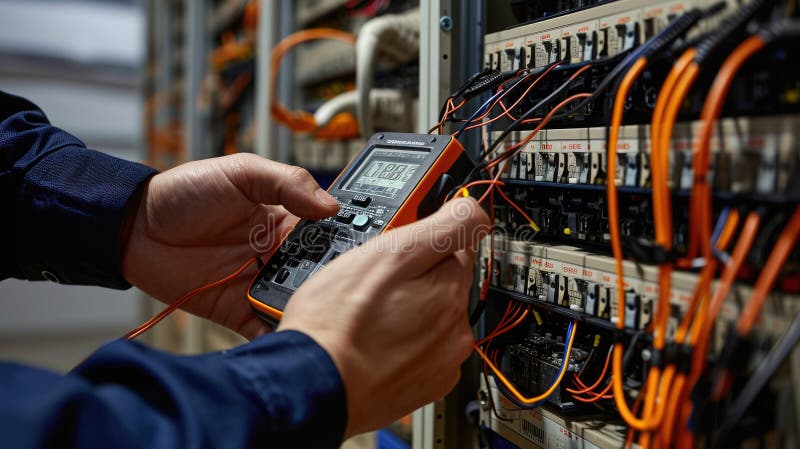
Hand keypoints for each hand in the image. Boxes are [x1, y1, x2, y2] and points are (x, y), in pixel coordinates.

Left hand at [122, 153, 338, 338]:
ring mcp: (261, 284)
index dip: (351, 236)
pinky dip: (280, 335)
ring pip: (299, 301)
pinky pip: (267, 328)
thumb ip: (287, 183)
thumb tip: (331, 205)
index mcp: (286, 218)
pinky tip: (296, 338)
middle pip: (321, 271)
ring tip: (327, 312)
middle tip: (348, 284)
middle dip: (334, 278)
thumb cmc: (185, 192)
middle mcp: (280, 253)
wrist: (134, 229)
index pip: (330, 230)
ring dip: (312, 306)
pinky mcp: (240, 311)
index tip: (371, 244)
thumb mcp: (241, 172)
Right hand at [278, 197, 489, 436]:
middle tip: (372, 283)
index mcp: (451, 291)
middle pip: (441, 281)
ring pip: (428, 315)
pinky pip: (418, 349)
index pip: (456, 243)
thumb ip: (444, 228)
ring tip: (368, 314)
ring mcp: (440, 361)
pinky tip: (373, 340)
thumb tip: (474, 209)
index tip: (402, 242)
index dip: (425, 235)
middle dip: (413, 275)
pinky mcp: (423, 384)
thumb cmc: (339, 322)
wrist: (313, 384)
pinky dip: (400, 342)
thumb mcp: (389, 252)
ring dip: (405, 309)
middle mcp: (456, 329)